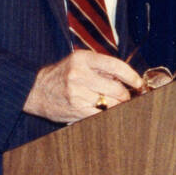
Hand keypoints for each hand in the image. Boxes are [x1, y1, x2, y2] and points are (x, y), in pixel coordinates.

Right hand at [23, 49, 144, 124]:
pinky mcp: (76, 109)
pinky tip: (105, 112)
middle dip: (125, 96)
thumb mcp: (79, 62)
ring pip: (110, 104)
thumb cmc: (63, 75)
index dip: (132, 76)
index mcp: (83, 59)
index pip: (116, 66)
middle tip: (126, 97)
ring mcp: (77, 94)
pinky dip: (107, 114)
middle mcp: (80, 75)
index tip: (139, 83)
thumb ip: (102, 67)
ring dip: (117, 106)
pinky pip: (101, 115)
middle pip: (116, 89)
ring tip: (114, 104)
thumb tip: (129, 79)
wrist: (36, 91)